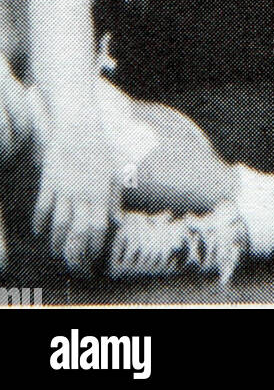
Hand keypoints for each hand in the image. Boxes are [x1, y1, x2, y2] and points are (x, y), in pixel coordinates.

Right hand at [33, 121, 115, 275]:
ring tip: (57, 250)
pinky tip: (39, 230)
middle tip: (74, 263)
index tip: (93, 256)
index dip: (96, 245)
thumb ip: (114, 199)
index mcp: (100, 192)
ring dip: (57, 241)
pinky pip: (43, 206)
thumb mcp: (112, 172)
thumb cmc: (99, 149)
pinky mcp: (49, 181)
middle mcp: (82, 194)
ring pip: (59, 223)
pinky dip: (40, 221)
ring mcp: (64, 188)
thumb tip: (119, 222)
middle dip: (76, 251)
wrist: (78, 126)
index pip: (98, 227)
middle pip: (78, 231)